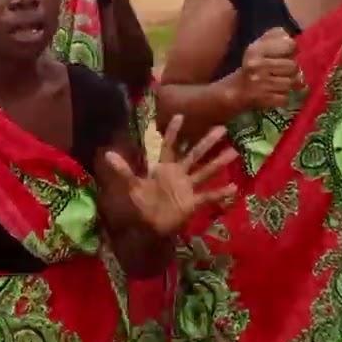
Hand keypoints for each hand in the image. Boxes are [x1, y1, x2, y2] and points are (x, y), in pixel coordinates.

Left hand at [105, 115, 237, 235]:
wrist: (151, 226)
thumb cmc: (143, 203)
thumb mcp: (133, 186)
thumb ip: (123, 170)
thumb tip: (107, 154)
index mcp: (164, 168)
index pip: (169, 146)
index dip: (174, 132)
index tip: (180, 116)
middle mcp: (178, 173)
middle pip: (194, 154)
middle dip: (206, 142)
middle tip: (222, 129)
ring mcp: (188, 187)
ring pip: (205, 171)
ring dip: (218, 163)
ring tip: (233, 152)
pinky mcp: (193, 202)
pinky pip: (208, 196)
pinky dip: (220, 193)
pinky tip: (234, 188)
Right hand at [234, 27, 298, 109]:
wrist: (235, 91)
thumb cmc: (252, 65)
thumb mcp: (259, 46)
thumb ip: (274, 36)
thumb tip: (288, 34)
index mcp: (256, 50)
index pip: (290, 45)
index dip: (291, 50)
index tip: (286, 54)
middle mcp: (257, 65)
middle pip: (293, 66)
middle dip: (290, 70)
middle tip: (282, 72)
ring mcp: (261, 84)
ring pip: (291, 83)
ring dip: (288, 85)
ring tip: (279, 83)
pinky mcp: (264, 99)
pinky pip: (285, 97)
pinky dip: (283, 97)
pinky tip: (274, 93)